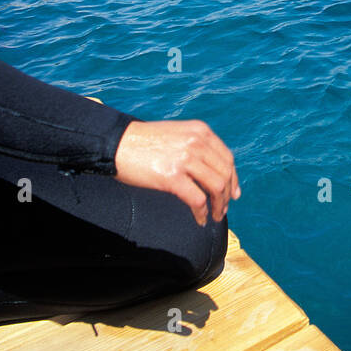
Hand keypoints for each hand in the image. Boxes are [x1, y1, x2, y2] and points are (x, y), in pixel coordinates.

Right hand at [114, 119, 240, 225]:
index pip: (227, 158)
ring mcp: (185, 158)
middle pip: (225, 174)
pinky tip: (200, 219)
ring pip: (216, 187)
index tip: (233, 193)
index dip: (233, 178)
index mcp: (200, 131)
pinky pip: (197, 200)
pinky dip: (202, 213)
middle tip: (222, 209)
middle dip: (227, 195)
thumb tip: (211, 170)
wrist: (117, 143)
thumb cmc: (143, 142)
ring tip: (214, 215)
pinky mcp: (172, 176)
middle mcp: (197, 142)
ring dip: (218, 205)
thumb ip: (196, 146)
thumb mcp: (177, 134)